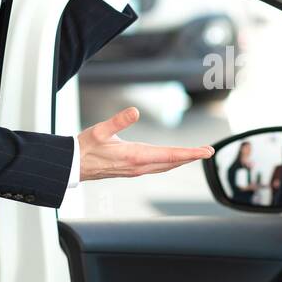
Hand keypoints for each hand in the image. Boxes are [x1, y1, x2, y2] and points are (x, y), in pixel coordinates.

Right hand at [78, 106, 212, 180]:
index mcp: (135, 156)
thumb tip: (134, 111)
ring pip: (166, 166)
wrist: (73, 166)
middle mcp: (139, 166)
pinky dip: (170, 163)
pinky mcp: (132, 170)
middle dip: (191, 156)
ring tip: (196, 154)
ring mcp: (136, 170)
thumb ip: (118, 120)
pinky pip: (158, 167)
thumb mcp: (100, 131)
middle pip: (172, 162)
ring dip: (182, 160)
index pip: (170, 155)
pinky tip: (173, 160)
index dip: (190, 153)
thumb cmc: (85, 147)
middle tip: (209, 151)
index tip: (206, 151)